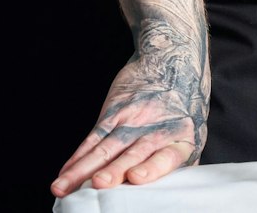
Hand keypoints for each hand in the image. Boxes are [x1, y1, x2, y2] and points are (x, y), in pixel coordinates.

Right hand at [51, 48, 206, 195]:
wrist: (172, 61)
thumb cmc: (182, 108)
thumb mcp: (192, 133)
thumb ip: (177, 164)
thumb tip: (167, 195)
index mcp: (181, 140)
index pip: (167, 156)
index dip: (152, 167)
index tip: (136, 177)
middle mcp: (156, 130)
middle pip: (132, 153)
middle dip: (114, 170)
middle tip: (99, 184)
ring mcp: (133, 120)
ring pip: (104, 148)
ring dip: (82, 170)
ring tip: (64, 186)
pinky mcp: (115, 112)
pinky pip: (93, 138)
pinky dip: (78, 157)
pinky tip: (65, 171)